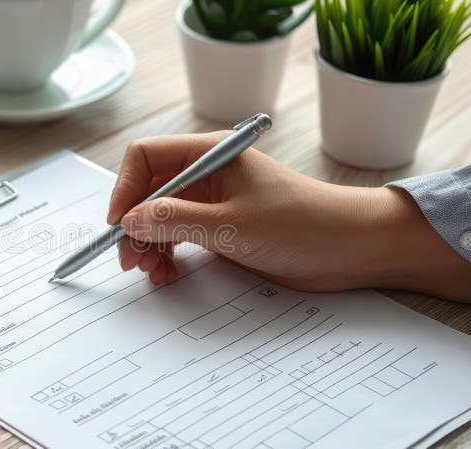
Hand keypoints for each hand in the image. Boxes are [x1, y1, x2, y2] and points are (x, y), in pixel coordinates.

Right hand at [108, 132, 470, 300]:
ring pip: (161, 216)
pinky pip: (180, 235)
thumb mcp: (231, 225)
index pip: (146, 157)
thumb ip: (175, 220)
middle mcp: (208, 173)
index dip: (125, 189)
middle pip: (150, 190)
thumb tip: (129, 221)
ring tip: (151, 272)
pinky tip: (168, 274)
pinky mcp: (223, 227)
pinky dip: (168, 254)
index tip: (119, 226)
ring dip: (149, 244)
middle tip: (130, 260)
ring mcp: (215, 201)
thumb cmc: (302, 224)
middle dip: (135, 225)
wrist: (351, 248)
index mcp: (210, 153)